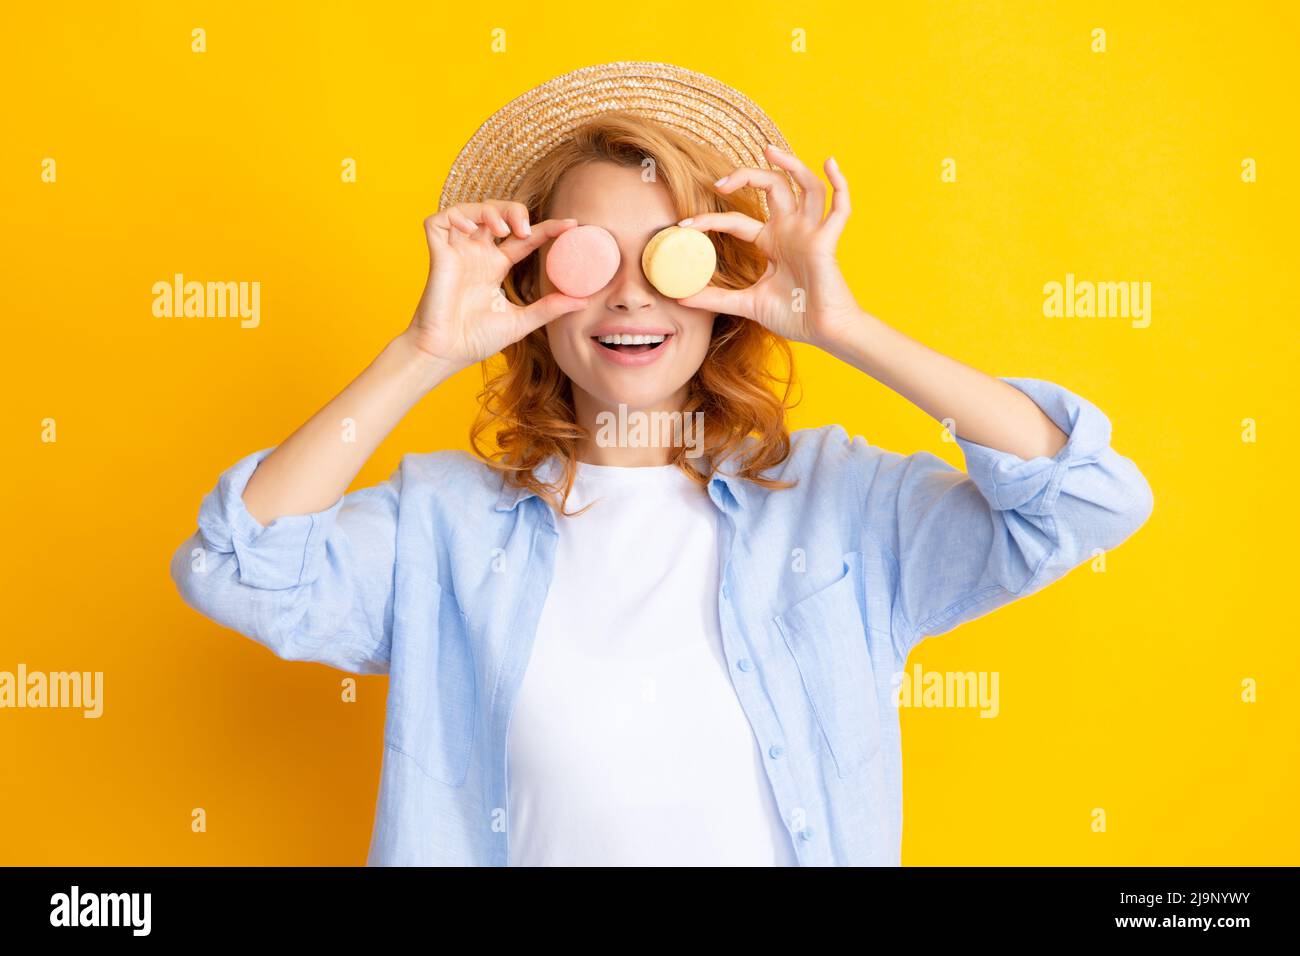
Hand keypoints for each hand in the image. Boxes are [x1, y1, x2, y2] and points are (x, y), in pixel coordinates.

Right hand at [406, 201, 587, 373]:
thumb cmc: (476, 340)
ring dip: (490, 211)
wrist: (446, 353)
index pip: (524, 238)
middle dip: (514, 210)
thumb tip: (584, 300)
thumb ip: (549, 308)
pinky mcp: (437, 254)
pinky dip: (456, 217)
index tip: (571, 225)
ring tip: (504, 231)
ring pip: (470, 210)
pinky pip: (439, 221)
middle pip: (496, 213)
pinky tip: (472, 230)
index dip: (547, 227)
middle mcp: (477, 254)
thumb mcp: (522, 321)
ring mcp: (457, 252)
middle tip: (525, 229)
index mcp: (495, 266)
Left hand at [674, 145, 864, 349]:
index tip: (685, 225)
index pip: (737, 220)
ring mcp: (810, 232)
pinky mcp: (827, 241)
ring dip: (791, 164)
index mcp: (772, 242)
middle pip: (773, 187)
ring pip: (806, 186)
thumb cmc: (793, 316)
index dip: (711, 220)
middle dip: (748, 176)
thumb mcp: (747, 304)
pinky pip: (839, 208)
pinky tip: (830, 163)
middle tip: (720, 181)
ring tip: (769, 150)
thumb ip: (716, 299)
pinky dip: (840, 184)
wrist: (823, 333)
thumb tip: (680, 298)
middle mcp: (791, 230)